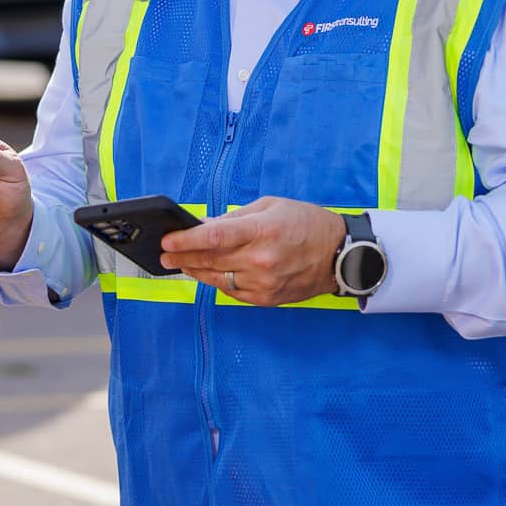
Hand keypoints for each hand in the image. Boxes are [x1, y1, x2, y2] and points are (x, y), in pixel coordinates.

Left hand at [156, 197, 346, 306]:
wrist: (340, 255)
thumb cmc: (307, 224)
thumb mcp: (270, 206)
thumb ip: (234, 217)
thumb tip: (203, 225)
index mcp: (262, 231)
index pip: (213, 237)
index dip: (185, 240)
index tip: (166, 240)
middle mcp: (261, 260)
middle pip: (210, 260)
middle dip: (182, 256)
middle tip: (165, 254)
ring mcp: (264, 283)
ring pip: (217, 279)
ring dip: (195, 271)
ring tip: (180, 263)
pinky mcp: (267, 299)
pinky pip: (232, 291)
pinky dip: (217, 282)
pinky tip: (207, 274)